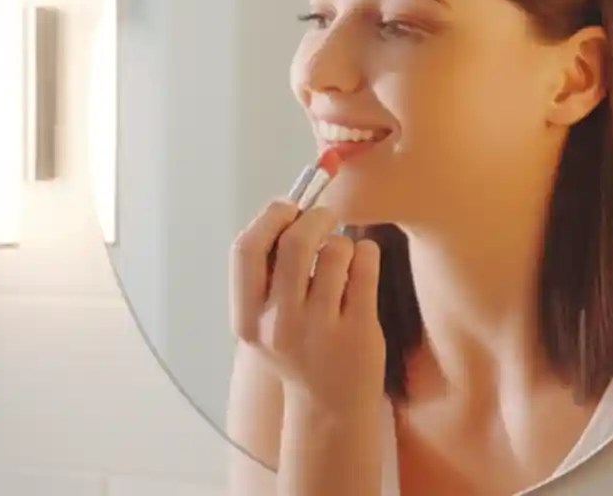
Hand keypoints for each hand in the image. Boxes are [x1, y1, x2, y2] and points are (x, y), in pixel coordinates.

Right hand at [230, 200, 386, 417]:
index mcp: (247, 319)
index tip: (288, 208)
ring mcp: (320, 329)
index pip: (245, 249)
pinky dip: (367, 252)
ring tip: (343, 258)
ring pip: (337, 249)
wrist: (328, 407)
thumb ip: (268, 270)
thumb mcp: (264, 319)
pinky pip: (366, 264)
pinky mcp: (358, 330)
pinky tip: (362, 266)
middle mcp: (280, 325)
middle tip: (326, 216)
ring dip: (343, 242)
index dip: (268, 217)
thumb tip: (288, 205)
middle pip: (295, 241)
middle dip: (316, 216)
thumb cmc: (297, 349)